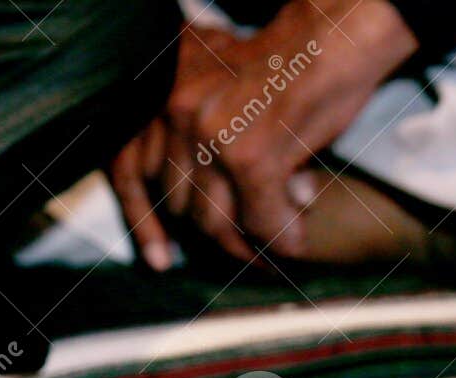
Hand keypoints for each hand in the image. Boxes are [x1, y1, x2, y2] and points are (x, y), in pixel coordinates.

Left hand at [113, 1, 418, 263]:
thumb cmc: (280, 65)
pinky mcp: (251, 158)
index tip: (159, 258)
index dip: (143, 220)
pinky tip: (297, 242)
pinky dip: (283, 238)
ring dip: (251, 244)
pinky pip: (262, 220)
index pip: (128, 169)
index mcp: (158, 91)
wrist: (327, 42)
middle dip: (218, 233)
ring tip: (273, 253)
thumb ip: (192, 137)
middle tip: (249, 252)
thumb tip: (198, 208)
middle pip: (180, 203)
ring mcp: (210, 135)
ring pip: (218, 220)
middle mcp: (174, 109)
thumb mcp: (213, 91)